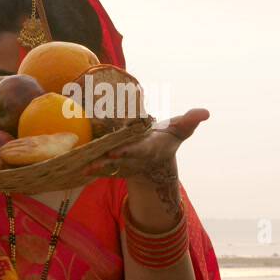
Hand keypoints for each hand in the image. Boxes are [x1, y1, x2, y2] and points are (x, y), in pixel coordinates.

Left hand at [83, 108, 209, 182]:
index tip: (115, 151)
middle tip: (93, 162)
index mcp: (147, 149)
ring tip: (81, 165)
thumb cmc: (164, 141)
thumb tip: (205, 112)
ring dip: (93, 166)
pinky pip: (97, 167)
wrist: (153, 164)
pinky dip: (87, 166)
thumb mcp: (178, 131)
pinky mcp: (111, 167)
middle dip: (107, 162)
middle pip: (117, 161)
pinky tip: (73, 164)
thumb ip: (189, 121)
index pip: (137, 151)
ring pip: (105, 167)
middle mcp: (132, 159)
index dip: (127, 152)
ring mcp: (120, 165)